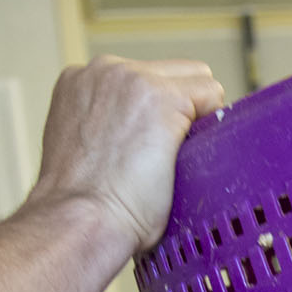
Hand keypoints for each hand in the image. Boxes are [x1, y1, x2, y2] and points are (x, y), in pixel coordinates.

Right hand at [26, 55, 226, 252]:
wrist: (79, 222)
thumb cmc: (82, 207)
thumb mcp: (84, 150)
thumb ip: (106, 127)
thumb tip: (140, 136)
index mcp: (80, 81)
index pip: (142, 76)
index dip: (158, 113)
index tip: (149, 147)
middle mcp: (104, 70)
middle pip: (174, 72)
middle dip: (182, 108)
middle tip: (168, 156)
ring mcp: (134, 79)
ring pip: (198, 79)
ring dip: (197, 117)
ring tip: (174, 158)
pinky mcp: (164, 97)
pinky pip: (212, 95)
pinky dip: (209, 126)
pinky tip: (185, 156)